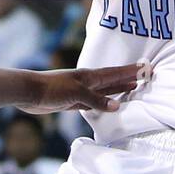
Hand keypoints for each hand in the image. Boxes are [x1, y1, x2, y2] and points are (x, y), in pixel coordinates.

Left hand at [24, 63, 141, 113]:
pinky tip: (108, 103)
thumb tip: (117, 105)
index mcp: (89, 76)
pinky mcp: (72, 102)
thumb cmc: (52, 88)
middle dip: (127, 78)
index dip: (129, 71)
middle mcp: (87, 82)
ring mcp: (80, 91)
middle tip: (143, 76)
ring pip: (104, 90)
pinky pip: (93, 102)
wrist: (29, 92)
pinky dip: (103, 102)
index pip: (114, 73)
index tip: (145, 67)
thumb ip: (96, 100)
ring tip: (132, 87)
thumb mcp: (76, 94)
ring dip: (117, 89)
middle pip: (111, 80)